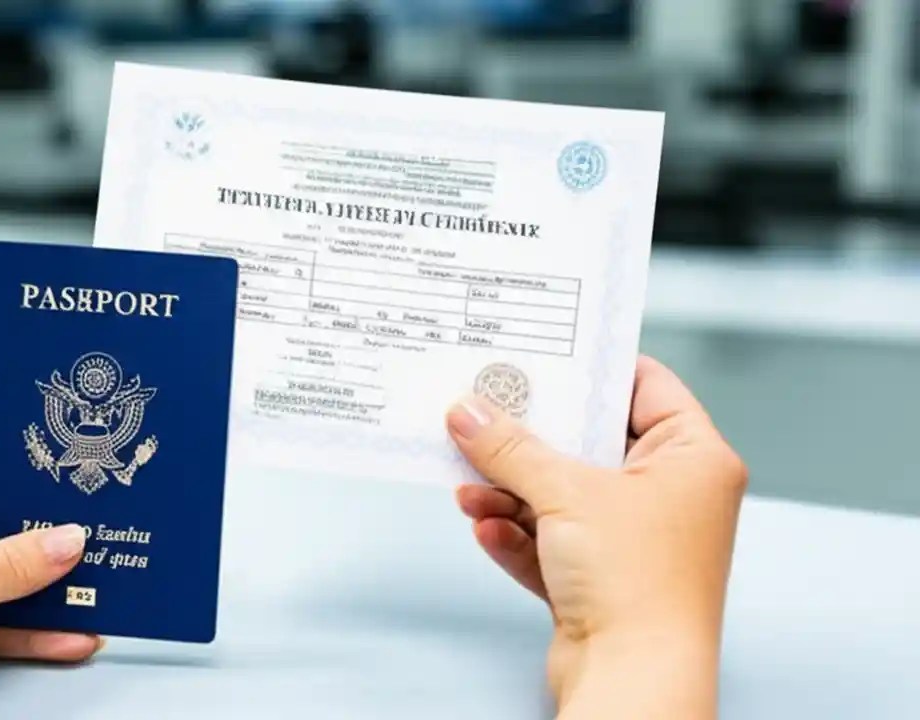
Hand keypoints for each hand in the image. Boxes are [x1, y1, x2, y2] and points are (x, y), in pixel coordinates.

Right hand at [447, 357, 745, 718]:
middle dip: (530, 437)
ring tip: (471, 485)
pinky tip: (487, 528)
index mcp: (693, 458)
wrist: (635, 683)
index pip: (644, 385)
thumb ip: (512, 448)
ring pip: (561, 493)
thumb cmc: (638, 587)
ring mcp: (635, 539)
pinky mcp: (601, 578)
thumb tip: (469, 412)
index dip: (592, 369)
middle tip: (483, 411)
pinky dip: (517, 533)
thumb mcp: (566, 494)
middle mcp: (671, 495)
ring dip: (511, 490)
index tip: (541, 354)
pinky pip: (550, 539)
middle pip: (590, 442)